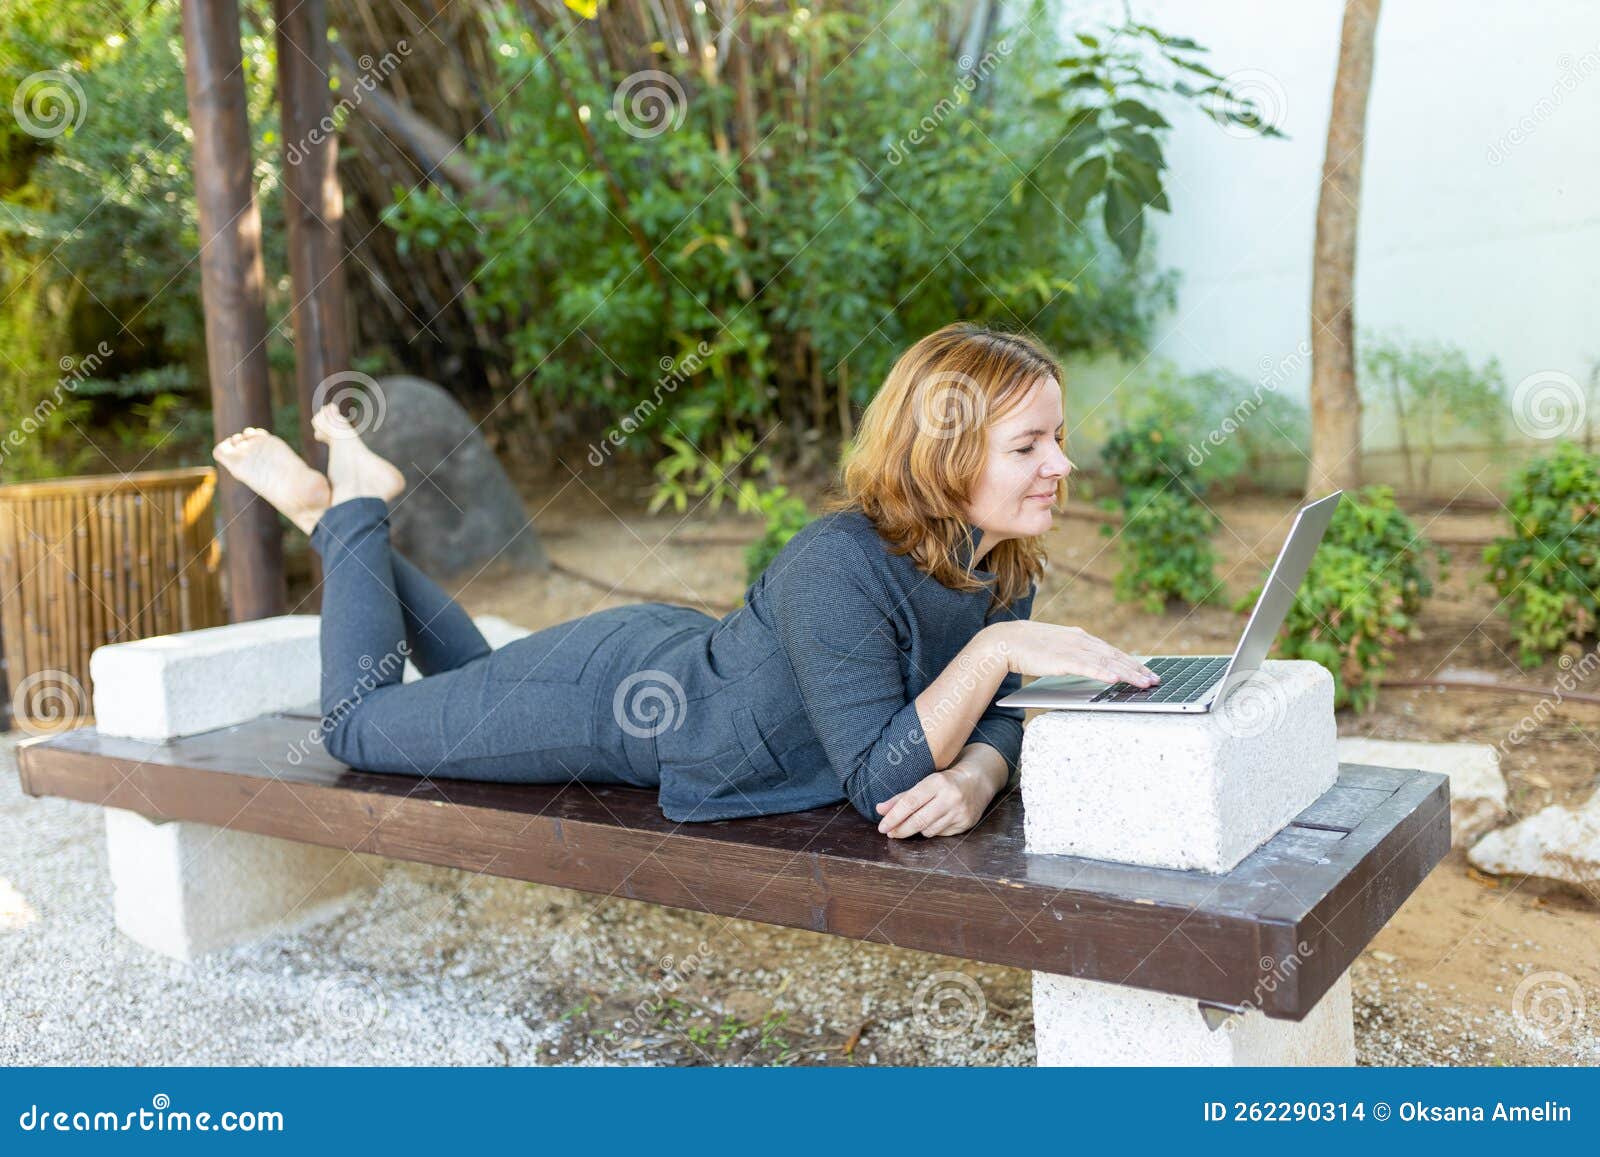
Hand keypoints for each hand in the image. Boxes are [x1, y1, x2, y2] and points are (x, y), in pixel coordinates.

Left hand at [875, 760, 1000, 838]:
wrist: (977, 781)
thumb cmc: (945, 781)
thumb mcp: (924, 784)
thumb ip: (901, 797)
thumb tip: (880, 810)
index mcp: (937, 782)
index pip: (910, 802)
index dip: (894, 816)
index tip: (882, 826)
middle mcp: (950, 797)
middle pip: (919, 820)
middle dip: (901, 829)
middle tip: (890, 833)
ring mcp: (960, 812)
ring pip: (929, 830)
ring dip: (917, 830)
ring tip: (914, 823)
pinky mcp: (966, 823)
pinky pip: (941, 834)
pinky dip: (932, 830)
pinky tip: (933, 822)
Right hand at [981, 620, 1157, 686]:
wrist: (1004, 641)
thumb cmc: (1027, 647)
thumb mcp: (1056, 647)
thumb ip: (1073, 653)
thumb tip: (1087, 664)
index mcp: (1079, 637)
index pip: (1111, 650)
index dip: (1130, 661)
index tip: (1146, 671)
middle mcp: (1080, 640)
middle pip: (1114, 655)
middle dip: (1137, 669)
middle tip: (1154, 681)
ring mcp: (1071, 649)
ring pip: (1106, 661)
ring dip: (1128, 673)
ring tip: (1144, 683)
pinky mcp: (1061, 659)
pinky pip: (1087, 667)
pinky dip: (1102, 672)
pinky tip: (1115, 679)